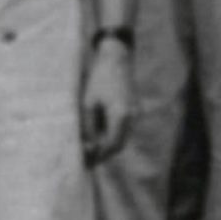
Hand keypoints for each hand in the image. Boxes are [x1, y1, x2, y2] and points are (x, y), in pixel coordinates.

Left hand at [81, 44, 131, 165]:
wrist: (116, 58)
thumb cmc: (99, 79)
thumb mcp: (88, 104)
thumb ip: (89, 128)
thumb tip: (88, 147)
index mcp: (122, 116)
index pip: (112, 146)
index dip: (99, 156)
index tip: (85, 161)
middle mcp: (132, 117)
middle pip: (119, 145)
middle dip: (104, 153)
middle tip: (86, 158)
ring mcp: (135, 113)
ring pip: (122, 138)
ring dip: (107, 144)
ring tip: (89, 146)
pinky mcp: (134, 109)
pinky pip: (123, 129)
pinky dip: (112, 134)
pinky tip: (98, 133)